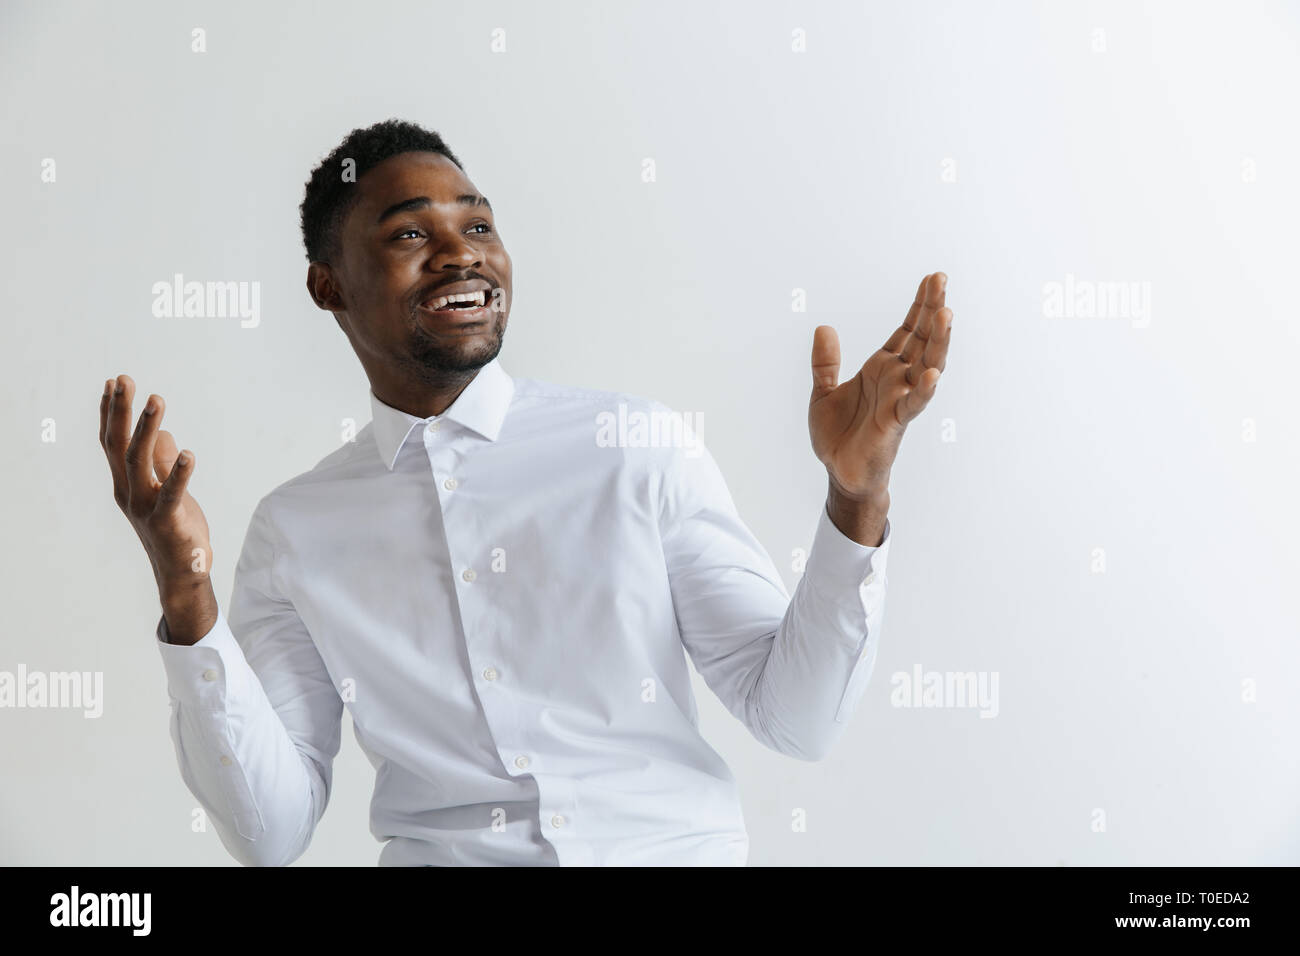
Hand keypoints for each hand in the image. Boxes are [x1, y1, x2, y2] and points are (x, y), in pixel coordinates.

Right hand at [100, 374, 216, 641]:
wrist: (182, 574)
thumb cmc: (176, 529)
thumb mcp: (167, 490)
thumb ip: (161, 464)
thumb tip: (163, 434)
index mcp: (126, 484)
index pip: (112, 442)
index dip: (110, 413)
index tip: (112, 382)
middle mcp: (129, 492)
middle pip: (119, 445)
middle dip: (120, 411)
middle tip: (125, 379)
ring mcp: (145, 507)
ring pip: (140, 462)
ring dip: (147, 428)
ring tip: (156, 400)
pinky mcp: (168, 522)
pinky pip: (172, 494)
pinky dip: (178, 473)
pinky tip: (188, 453)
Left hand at [809, 272, 952, 499]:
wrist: (839, 473)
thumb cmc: (837, 436)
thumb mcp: (822, 392)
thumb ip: (825, 362)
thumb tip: (823, 328)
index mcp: (881, 368)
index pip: (907, 331)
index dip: (920, 305)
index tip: (933, 279)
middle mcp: (897, 379)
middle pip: (922, 339)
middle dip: (932, 310)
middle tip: (941, 280)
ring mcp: (899, 399)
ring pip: (926, 365)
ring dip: (937, 341)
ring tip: (946, 314)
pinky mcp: (895, 422)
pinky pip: (913, 404)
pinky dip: (924, 389)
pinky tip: (932, 373)